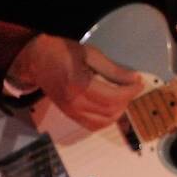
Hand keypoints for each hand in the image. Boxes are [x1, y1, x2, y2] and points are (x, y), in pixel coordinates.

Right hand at [8, 33, 142, 130]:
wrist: (36, 60)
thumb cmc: (62, 52)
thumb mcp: (90, 54)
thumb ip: (113, 69)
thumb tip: (134, 79)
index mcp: (79, 85)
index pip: (114, 96)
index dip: (131, 91)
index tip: (139, 82)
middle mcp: (74, 102)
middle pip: (111, 111)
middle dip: (126, 100)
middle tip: (131, 87)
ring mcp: (70, 111)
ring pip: (103, 122)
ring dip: (118, 111)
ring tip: (122, 96)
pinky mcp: (69, 115)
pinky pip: (92, 125)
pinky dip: (106, 119)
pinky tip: (111, 106)